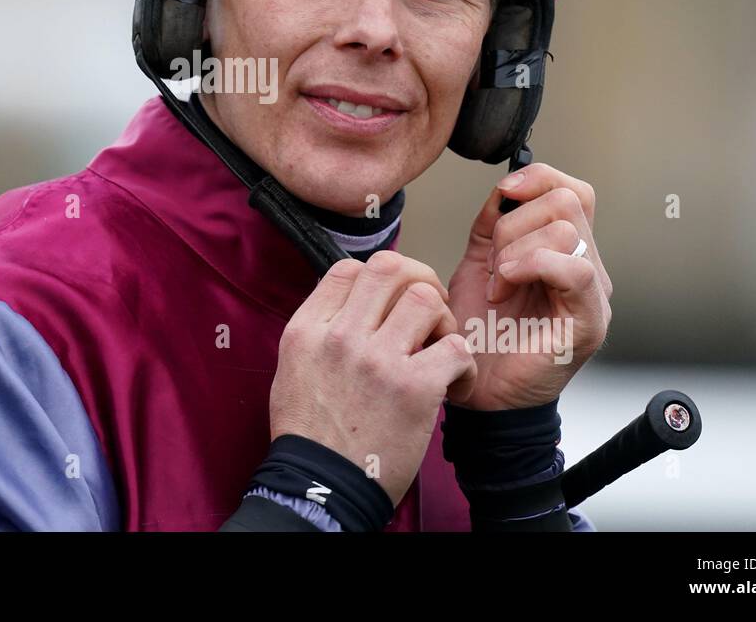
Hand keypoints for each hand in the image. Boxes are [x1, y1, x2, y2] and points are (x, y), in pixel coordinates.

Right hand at [270, 251, 477, 506]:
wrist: (322, 486)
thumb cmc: (310, 434)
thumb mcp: (292, 367)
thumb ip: (319, 329)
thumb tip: (349, 303)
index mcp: (308, 329)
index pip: (348, 268)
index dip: (377, 278)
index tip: (389, 301)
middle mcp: (341, 336)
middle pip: (390, 269)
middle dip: (416, 281)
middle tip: (426, 311)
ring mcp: (378, 359)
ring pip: (427, 300)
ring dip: (442, 321)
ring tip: (439, 348)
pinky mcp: (414, 388)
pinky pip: (456, 348)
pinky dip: (464, 365)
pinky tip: (453, 383)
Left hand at [445, 162, 612, 410]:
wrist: (476, 387)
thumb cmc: (480, 333)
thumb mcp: (478, 265)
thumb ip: (491, 226)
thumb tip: (503, 189)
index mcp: (564, 252)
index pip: (573, 190)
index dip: (538, 179)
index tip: (502, 195)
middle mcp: (587, 267)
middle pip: (568, 201)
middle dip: (514, 223)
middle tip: (493, 263)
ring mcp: (593, 294)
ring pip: (567, 230)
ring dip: (516, 250)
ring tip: (498, 283)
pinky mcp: (588, 321)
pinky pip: (576, 270)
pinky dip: (531, 266)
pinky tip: (505, 288)